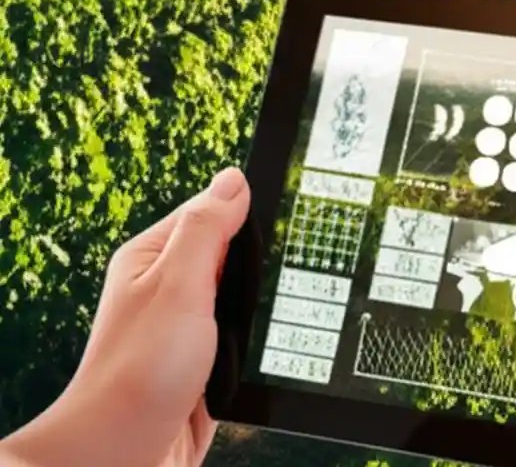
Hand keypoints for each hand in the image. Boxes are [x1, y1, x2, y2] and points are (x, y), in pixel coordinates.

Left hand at [0, 168, 248, 466]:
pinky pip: (249, 340)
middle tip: (274, 279)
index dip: (248, 212)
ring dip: (261, 313)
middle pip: (236, 256)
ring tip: (260, 324)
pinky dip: (259, 346)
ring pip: (248, 300)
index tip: (285, 214)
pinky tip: (261, 353)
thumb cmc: (137, 374)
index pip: (211, 211)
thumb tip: (233, 180)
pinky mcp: (208, 364)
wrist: (125, 454)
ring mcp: (189, 329)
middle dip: (260, 270)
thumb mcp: (179, 285)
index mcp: (153, 258)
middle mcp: (169, 290)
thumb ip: (207, 229)